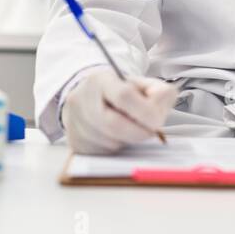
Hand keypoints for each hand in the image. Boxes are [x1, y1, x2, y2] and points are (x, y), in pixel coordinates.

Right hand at [61, 66, 178, 154]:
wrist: (90, 99)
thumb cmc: (121, 92)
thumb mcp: (142, 84)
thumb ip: (159, 93)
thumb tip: (157, 115)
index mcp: (100, 80)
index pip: (124, 95)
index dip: (145, 112)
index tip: (157, 121)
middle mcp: (82, 100)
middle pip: (114, 124)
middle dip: (138, 132)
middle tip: (150, 132)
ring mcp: (75, 123)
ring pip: (109, 142)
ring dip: (127, 141)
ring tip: (129, 129)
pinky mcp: (75, 143)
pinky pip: (102, 153)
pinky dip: (116, 149)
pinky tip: (116, 137)